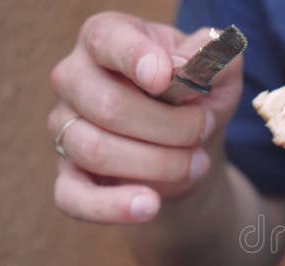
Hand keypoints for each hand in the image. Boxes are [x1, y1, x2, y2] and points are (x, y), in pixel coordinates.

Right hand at [48, 12, 242, 222]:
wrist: (194, 149)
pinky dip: (112, 207)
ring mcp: (66, 128)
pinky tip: (148, 206)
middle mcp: (75, 79)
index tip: (165, 78)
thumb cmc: (198, 100)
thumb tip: (195, 60)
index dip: (135, 58)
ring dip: (160, 163)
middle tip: (205, 129)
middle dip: (171, 126)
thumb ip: (214, 59)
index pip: (107, 39)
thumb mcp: (219, 75)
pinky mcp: (70, 175)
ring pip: (96, 151)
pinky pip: (73, 198)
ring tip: (198, 163)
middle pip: (108, 106)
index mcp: (108, 39)